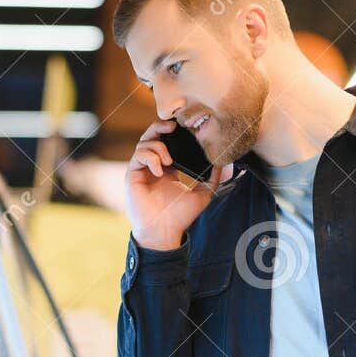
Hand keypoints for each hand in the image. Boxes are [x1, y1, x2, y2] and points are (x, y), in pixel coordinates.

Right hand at [124, 119, 232, 251]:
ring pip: (144, 142)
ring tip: (168, 159)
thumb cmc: (181, 216)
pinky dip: (150, 157)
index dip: (174, 130)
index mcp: (169, 166)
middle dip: (161, 126)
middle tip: (173, 125)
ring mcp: (142, 169)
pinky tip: (160, 169)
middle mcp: (154, 165)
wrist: (164, 231)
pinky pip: (139, 155)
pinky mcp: (132, 174)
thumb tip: (223, 161)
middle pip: (153, 135)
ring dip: (158, 146)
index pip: (168, 140)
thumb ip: (212, 177)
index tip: (185, 125)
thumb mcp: (203, 193)